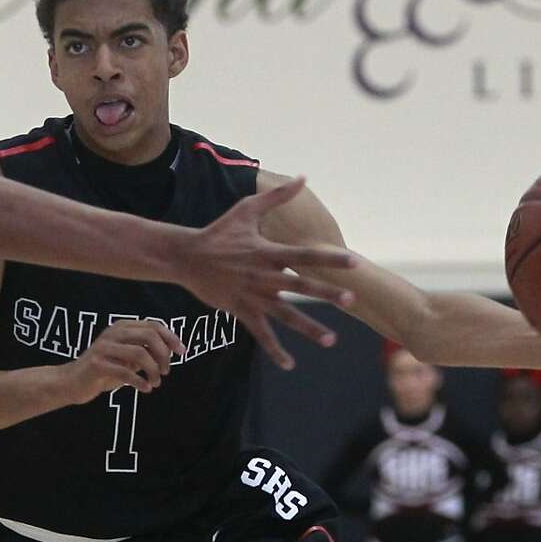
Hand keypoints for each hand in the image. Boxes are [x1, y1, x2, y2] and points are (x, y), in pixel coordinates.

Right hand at [64, 321, 186, 403]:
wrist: (73, 382)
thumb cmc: (104, 370)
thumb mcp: (127, 357)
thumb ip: (145, 351)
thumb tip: (171, 350)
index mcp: (122, 327)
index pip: (153, 325)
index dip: (171, 338)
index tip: (183, 352)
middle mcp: (113, 333)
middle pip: (149, 336)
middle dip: (164, 354)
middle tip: (166, 371)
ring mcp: (104, 347)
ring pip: (140, 354)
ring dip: (153, 370)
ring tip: (155, 382)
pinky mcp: (97, 364)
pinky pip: (125, 372)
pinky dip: (139, 382)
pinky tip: (145, 389)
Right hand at [182, 177, 355, 369]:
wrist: (187, 257)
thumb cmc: (219, 232)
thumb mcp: (247, 210)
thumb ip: (277, 196)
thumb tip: (303, 178)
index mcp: (268, 252)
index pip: (305, 255)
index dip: (329, 259)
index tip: (353, 262)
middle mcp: (264, 276)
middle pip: (302, 286)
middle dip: (328, 293)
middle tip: (352, 300)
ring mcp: (253, 296)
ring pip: (286, 315)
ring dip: (309, 328)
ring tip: (331, 340)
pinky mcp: (241, 311)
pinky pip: (261, 334)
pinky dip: (275, 350)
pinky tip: (289, 364)